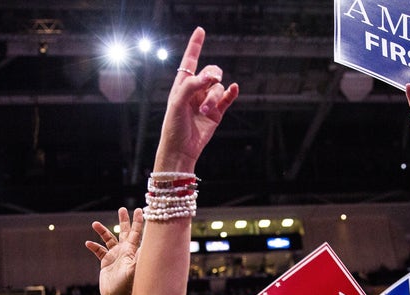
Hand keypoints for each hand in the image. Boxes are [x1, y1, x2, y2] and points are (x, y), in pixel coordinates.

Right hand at [88, 207, 143, 294]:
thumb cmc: (128, 286)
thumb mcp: (134, 269)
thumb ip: (139, 257)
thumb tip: (149, 244)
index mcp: (132, 251)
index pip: (136, 233)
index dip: (138, 221)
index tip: (140, 209)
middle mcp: (124, 251)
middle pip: (124, 232)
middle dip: (123, 220)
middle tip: (122, 209)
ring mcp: (115, 256)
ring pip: (109, 239)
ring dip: (102, 231)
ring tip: (94, 224)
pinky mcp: (106, 263)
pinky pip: (99, 251)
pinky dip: (94, 246)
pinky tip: (88, 243)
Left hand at [153, 28, 238, 172]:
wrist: (181, 149)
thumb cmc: (174, 126)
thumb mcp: (178, 102)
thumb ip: (192, 85)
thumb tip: (210, 77)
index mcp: (182, 85)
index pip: (189, 61)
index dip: (195, 45)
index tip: (200, 30)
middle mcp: (196, 91)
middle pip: (211, 72)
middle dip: (212, 76)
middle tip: (210, 83)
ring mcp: (207, 101)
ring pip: (218, 88)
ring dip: (214, 97)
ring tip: (206, 110)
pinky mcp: (217, 113)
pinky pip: (227, 98)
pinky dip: (231, 93)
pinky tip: (234, 89)